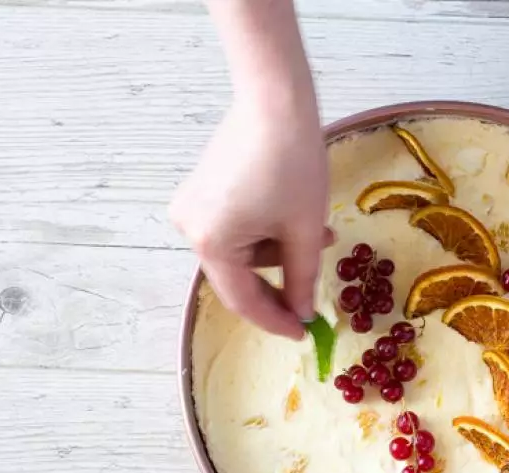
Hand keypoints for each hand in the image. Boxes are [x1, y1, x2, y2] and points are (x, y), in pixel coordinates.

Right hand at [169, 96, 330, 338]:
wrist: (275, 101)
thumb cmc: (293, 164)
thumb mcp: (304, 230)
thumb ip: (302, 279)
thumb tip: (302, 313)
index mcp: (212, 244)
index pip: (244, 301)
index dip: (276, 320)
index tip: (305, 334)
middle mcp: (190, 229)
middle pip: (237, 278)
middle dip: (279, 286)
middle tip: (312, 299)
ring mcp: (191, 208)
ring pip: (238, 253)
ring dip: (276, 254)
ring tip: (319, 237)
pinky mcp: (200, 191)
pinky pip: (232, 229)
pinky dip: (263, 233)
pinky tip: (293, 221)